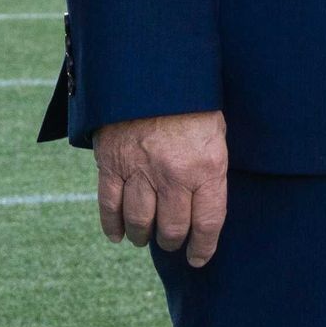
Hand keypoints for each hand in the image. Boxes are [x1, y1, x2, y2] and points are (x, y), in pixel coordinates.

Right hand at [94, 110, 229, 267]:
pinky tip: (117, 235)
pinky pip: (110, 205)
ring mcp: (140, 171)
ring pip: (140, 222)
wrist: (150, 69)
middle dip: (172, 241)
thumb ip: (210, 168)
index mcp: (206, 167)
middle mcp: (174, 175)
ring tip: (144, 237)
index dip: (203, 247)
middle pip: (172, 228)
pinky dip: (112, 225)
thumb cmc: (190, 100)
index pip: (208, 223)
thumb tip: (206, 203)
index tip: (198, 257)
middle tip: (170, 241)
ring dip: (142, 236)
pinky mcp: (112, 164)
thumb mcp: (215, 132)